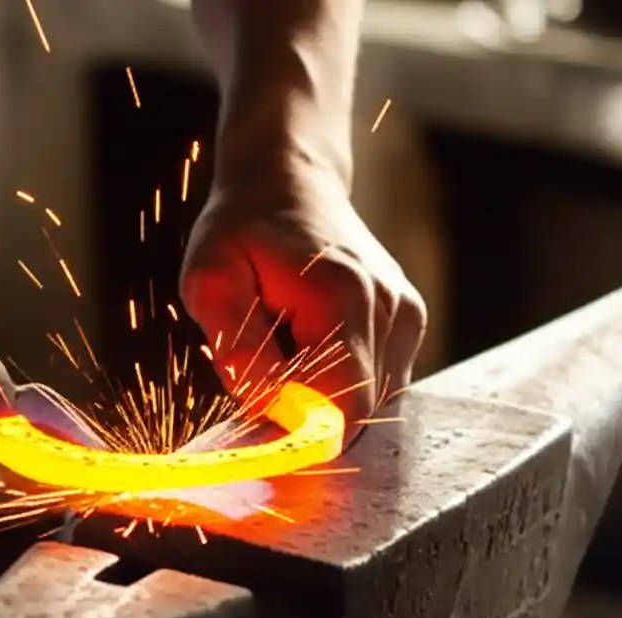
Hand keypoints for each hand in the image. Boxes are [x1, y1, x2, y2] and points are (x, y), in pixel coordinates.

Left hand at [181, 165, 426, 445]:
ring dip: (323, 397)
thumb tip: (265, 407)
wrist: (288, 182)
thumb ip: (236, 347)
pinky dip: (341, 381)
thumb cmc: (242, 230)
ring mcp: (407, 314)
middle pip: (357, 412)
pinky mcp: (410, 321)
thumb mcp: (212, 280)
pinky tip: (312, 345)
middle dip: (305, 415)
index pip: (338, 404)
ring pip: (370, 403)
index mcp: (342, 295)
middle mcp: (389, 307)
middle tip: (259, 378)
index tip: (257, 423)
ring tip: (286, 348)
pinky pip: (379, 383)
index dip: (298, 432)